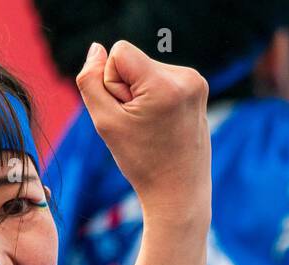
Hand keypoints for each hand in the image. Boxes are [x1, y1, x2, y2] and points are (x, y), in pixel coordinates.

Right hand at [76, 41, 210, 224]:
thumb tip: (97, 48)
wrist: (179, 193)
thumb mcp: (105, 121)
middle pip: (132, 61)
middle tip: (141, 126)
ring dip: (141, 95)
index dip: (112, 82)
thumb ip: (90, 80)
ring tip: (153, 127)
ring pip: (145, 69)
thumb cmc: (141, 161)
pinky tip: (162, 123)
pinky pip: (160, 78)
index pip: (119, 51)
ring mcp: (197, 83)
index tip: (127, 113)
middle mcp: (187, 78)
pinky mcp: (198, 89)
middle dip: (127, 90)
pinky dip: (155, 97)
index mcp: (166, 85)